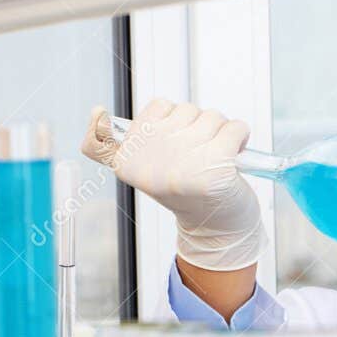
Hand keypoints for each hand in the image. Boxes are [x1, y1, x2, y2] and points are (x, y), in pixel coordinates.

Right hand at [82, 99, 260, 270]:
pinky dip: (240, 138)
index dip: (97, 124)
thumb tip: (95, 113)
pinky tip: (231, 157)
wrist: (215, 227)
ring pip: (211, 115)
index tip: (97, 116)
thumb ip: (129, 142)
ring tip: (213, 159)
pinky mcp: (217, 163)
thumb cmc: (186, 190)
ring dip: (219, 133)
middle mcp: (153, 161)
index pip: (99, 136)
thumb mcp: (149, 168)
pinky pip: (236, 127)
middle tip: (193, 157)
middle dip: (195, 126)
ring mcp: (184, 161)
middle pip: (181, 109)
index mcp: (131, 164)